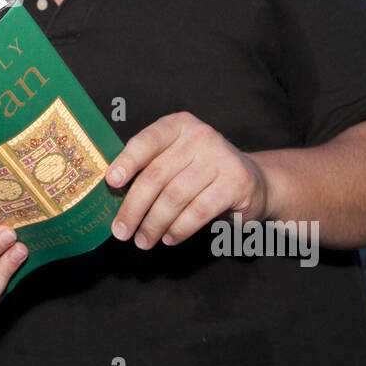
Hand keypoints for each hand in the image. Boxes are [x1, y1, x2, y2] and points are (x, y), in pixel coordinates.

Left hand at [105, 112, 269, 248]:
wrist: (254, 181)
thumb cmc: (202, 172)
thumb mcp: (176, 159)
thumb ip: (150, 167)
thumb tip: (114, 195)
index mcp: (178, 125)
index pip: (146, 141)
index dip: (127, 162)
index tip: (111, 182)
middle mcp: (200, 136)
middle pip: (156, 175)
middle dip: (134, 207)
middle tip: (121, 231)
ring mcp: (220, 158)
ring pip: (175, 197)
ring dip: (154, 224)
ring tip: (143, 240)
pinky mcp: (235, 182)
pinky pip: (198, 211)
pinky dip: (179, 229)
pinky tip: (169, 238)